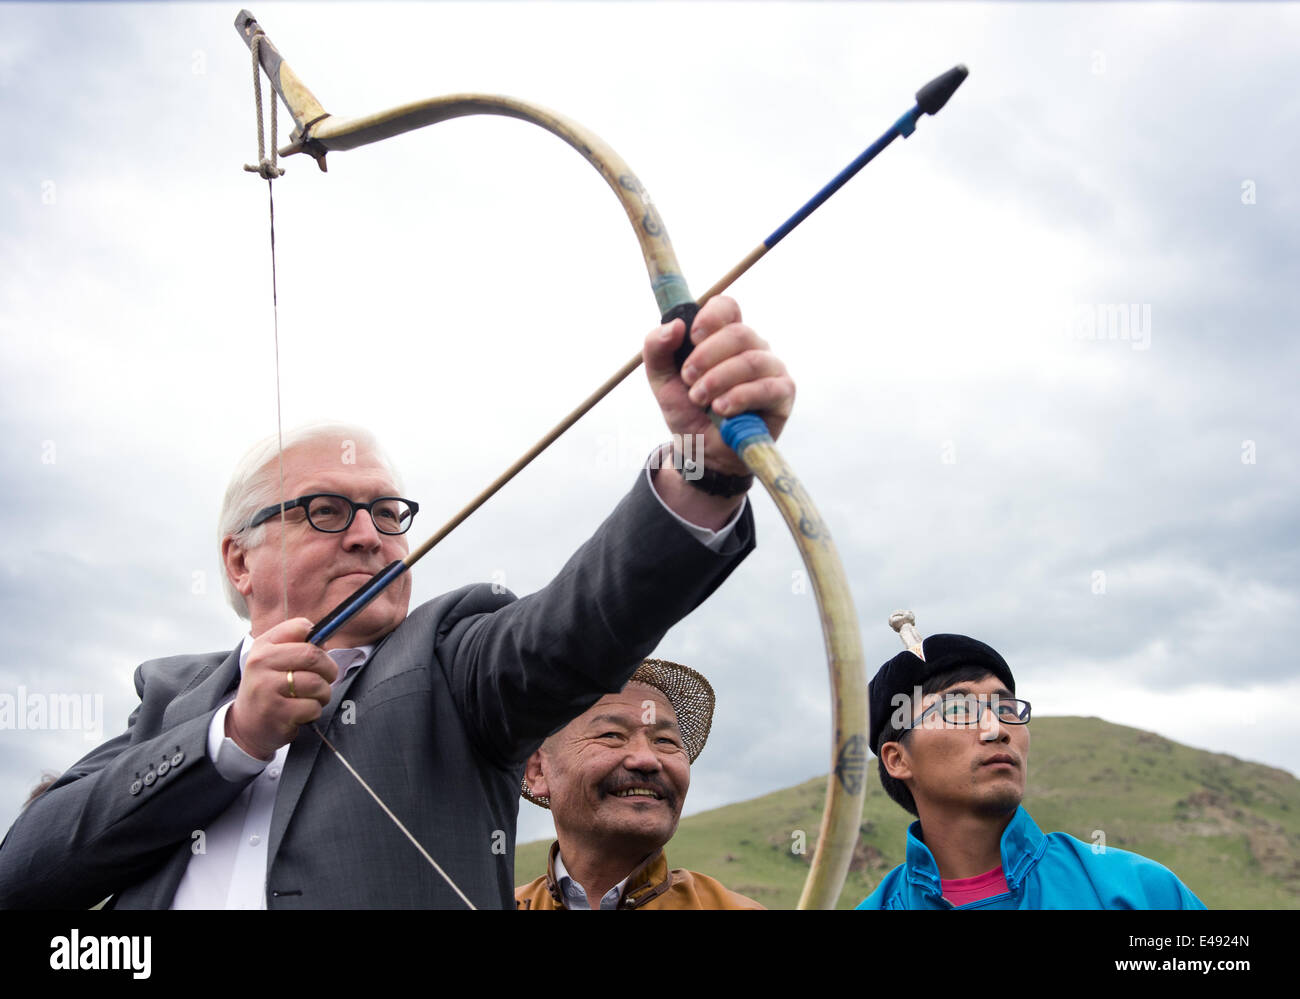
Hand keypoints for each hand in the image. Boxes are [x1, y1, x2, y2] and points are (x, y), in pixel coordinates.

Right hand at [225, 617, 339, 759]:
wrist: (246, 725)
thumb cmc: (269, 688)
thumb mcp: (274, 661)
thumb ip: (298, 646)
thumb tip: (325, 639)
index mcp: (263, 645)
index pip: (300, 627)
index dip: (318, 640)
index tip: (317, 654)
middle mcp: (261, 663)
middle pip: (313, 655)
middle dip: (329, 669)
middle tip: (326, 678)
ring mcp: (266, 687)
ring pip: (317, 683)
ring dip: (323, 693)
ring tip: (312, 697)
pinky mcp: (276, 711)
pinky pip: (313, 707)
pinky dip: (314, 711)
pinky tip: (301, 712)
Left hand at [643, 296, 794, 478]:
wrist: (701, 451)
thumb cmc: (688, 410)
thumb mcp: (662, 380)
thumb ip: (656, 349)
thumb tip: (673, 326)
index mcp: (725, 336)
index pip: (727, 307)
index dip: (710, 317)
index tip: (692, 338)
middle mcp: (752, 347)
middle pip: (739, 333)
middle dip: (707, 357)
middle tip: (688, 380)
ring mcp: (771, 368)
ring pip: (752, 360)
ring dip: (719, 379)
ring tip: (700, 399)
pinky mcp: (783, 393)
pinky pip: (767, 387)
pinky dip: (740, 397)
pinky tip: (721, 409)